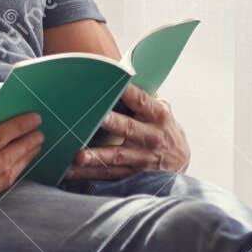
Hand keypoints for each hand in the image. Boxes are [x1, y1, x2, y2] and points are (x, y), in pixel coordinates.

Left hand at [64, 84, 190, 180]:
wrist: (180, 162)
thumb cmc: (164, 130)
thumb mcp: (162, 112)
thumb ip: (144, 98)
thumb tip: (122, 76)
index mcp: (158, 116)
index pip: (141, 101)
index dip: (127, 92)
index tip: (112, 82)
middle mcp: (152, 136)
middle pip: (128, 128)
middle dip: (110, 123)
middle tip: (94, 117)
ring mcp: (143, 158)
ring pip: (117, 156)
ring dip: (96, 156)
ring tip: (79, 156)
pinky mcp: (134, 175)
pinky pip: (109, 174)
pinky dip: (89, 174)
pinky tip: (71, 170)